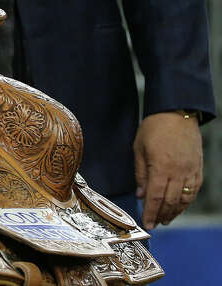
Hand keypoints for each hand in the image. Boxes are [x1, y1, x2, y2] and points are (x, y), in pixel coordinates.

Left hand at [134, 110, 202, 229]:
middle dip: (162, 215)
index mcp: (161, 167)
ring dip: (175, 211)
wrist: (177, 114)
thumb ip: (140, 172)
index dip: (151, 212)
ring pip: (184, 198)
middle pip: (170, 201)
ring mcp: (190, 171)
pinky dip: (187, 201)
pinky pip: (194, 190)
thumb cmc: (154, 128)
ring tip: (166, 219)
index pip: (155, 197)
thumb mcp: (139, 148)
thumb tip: (140, 194)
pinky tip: (180, 206)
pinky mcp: (198, 168)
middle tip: (155, 224)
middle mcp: (178, 172)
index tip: (147, 223)